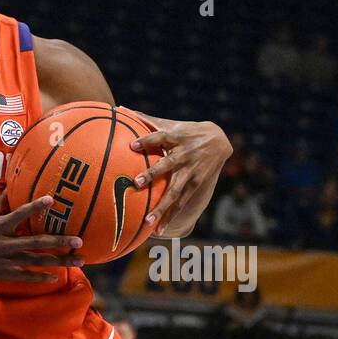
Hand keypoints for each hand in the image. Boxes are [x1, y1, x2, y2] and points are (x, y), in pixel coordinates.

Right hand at [0, 191, 84, 282]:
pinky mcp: (1, 273)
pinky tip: (54, 278)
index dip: (35, 206)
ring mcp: (3, 260)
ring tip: (78, 261)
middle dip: (59, 241)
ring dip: (59, 261)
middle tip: (79, 240)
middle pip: (36, 242)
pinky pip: (24, 276)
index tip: (52, 199)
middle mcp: (3, 243)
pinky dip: (39, 277)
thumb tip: (12, 186)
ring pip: (36, 260)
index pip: (19, 214)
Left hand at [129, 115, 231, 238]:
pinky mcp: (194, 185)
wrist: (219, 141)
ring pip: (174, 192)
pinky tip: (157, 230)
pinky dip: (170, 216)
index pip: (158, 137)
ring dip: (161, 207)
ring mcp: (190, 172)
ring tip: (147, 221)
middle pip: (166, 166)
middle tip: (137, 182)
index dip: (146, 141)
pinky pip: (181, 204)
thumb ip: (144, 119)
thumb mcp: (168, 123)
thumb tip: (118, 108)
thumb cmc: (185, 131)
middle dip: (152, 174)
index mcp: (174, 138)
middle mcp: (182, 155)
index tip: (132, 145)